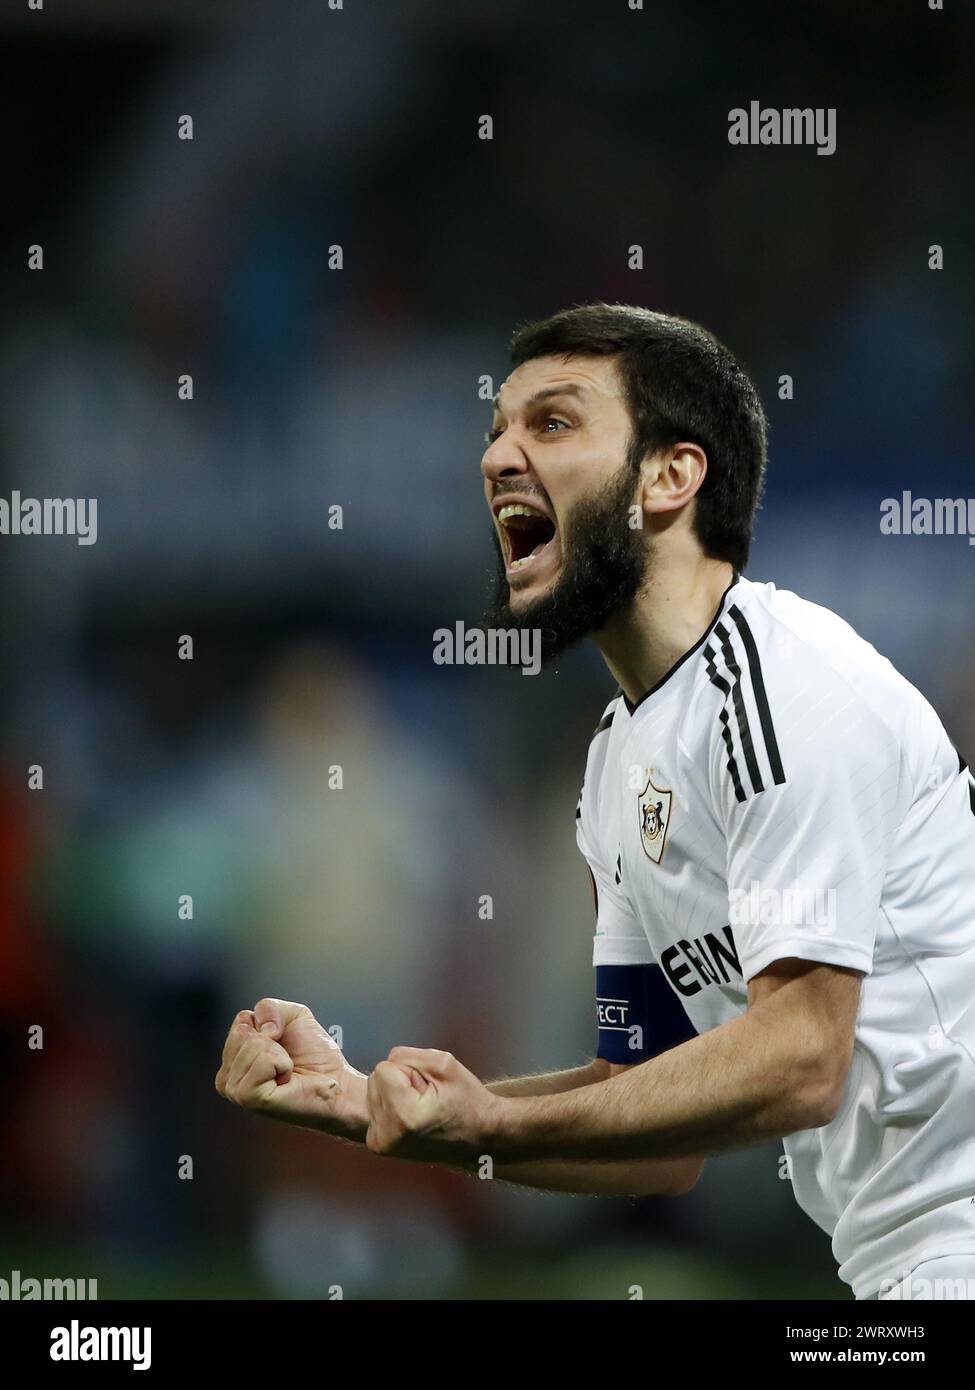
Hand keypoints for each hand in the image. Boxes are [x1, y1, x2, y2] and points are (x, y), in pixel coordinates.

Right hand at [215, 998, 368, 1139]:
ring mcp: (235, 1089)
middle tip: (286, 1059)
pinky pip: (263, 1059)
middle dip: (273, 1037)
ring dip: (279, 1053)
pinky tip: (286, 1080)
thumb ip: (269, 1007)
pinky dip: (282, 1063)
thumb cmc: (315, 1055)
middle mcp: (228, 1075)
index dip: (269, 1024)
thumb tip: (263, 1029)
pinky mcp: (248, 1097)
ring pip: (252, 1044)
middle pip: (242, 1030)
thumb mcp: (292, 1016)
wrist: (337, 1082)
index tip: (283, 1043)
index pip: (241, 1019)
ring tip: (287, 1071)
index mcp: (234, 1057)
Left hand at [365, 1046, 501, 1162]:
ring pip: (372, 1093)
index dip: (408, 1071)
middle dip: (399, 1082)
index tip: (428, 1088)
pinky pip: (373, 1107)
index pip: (383, 1069)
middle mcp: (385, 1136)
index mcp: (402, 1117)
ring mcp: (380, 1144)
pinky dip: (390, 1106)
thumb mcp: (444, 1064)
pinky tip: (410, 1117)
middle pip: (374, 1081)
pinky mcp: (378, 1145)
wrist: (478, 1136)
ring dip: (395, 1094)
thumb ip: (408, 1056)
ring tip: (419, 1107)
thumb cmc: (466, 1100)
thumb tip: (386, 1061)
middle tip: (425, 1097)